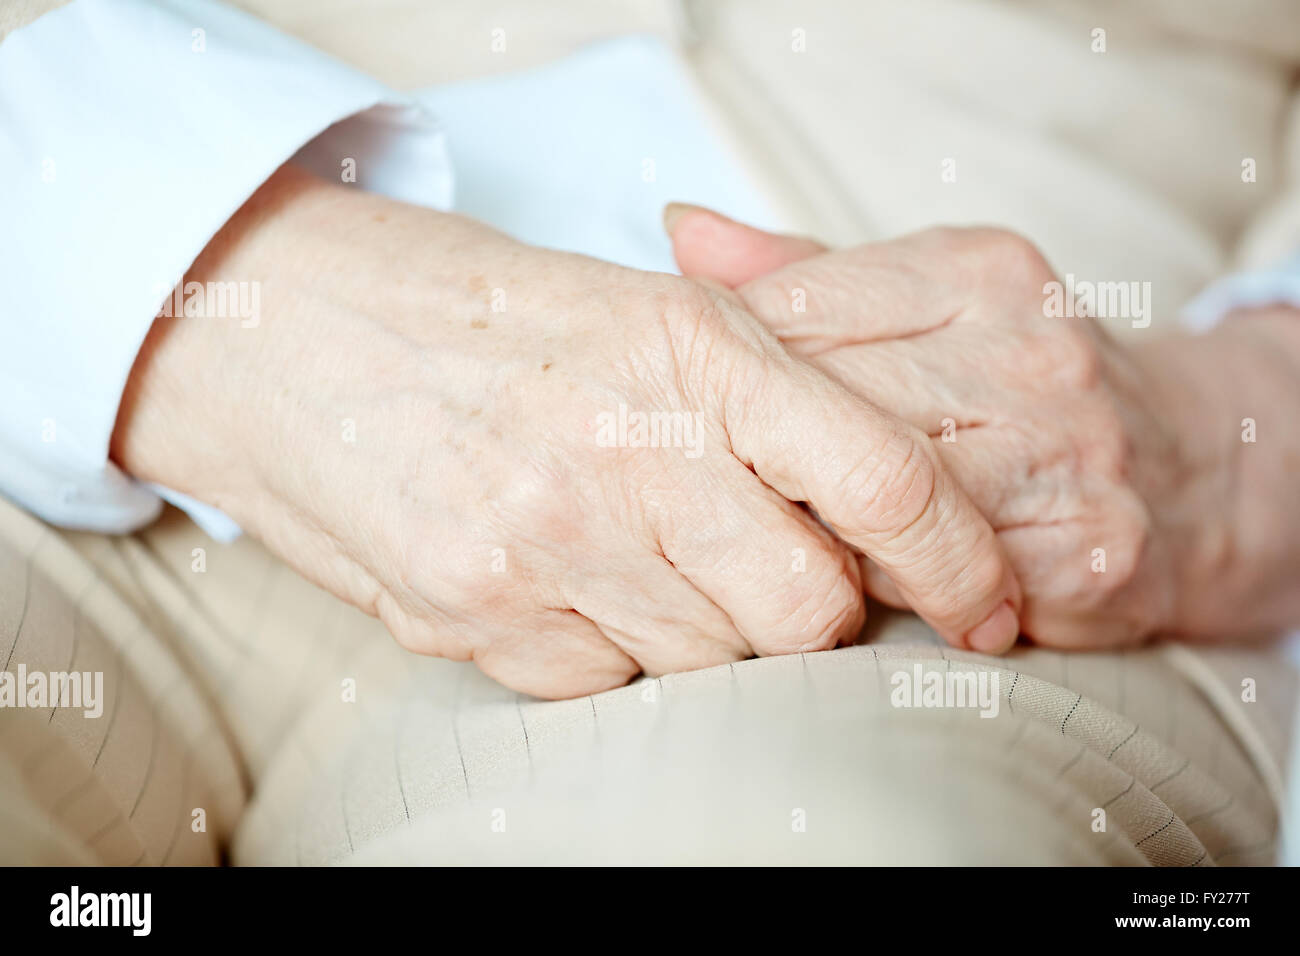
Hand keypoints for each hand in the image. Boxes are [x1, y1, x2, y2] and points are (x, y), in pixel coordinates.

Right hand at [110, 166, 1021, 697]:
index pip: (883, 478)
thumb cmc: (492, 319)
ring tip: (645, 558)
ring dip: (710, 635)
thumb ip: (769, 400)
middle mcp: (628, 453)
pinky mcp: (476, 617)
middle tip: (779, 576)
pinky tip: (567, 579)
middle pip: (810, 615)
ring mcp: (546, 544)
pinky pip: (609, 687)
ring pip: (713, 667)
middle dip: (820, 619)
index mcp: (693, 352)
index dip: (959, 560)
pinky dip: (615, 651)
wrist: (295, 333)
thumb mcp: (646, 311)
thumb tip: (887, 513)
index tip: (986, 606)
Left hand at [669, 207, 1298, 647]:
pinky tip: (864, 591)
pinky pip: (937, 581)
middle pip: (830, 412)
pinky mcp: (1089, 547)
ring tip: (782, 546)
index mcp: (976, 271)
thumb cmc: (1018, 386)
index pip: (800, 311)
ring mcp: (1066, 448)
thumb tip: (680, 229)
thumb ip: (803, 275)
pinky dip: (885, 592)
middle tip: (717, 495)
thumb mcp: (924, 300)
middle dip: (760, 465)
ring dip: (815, 534)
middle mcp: (1029, 349)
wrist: (1188, 468)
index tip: (693, 413)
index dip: (729, 375)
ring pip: (875, 505)